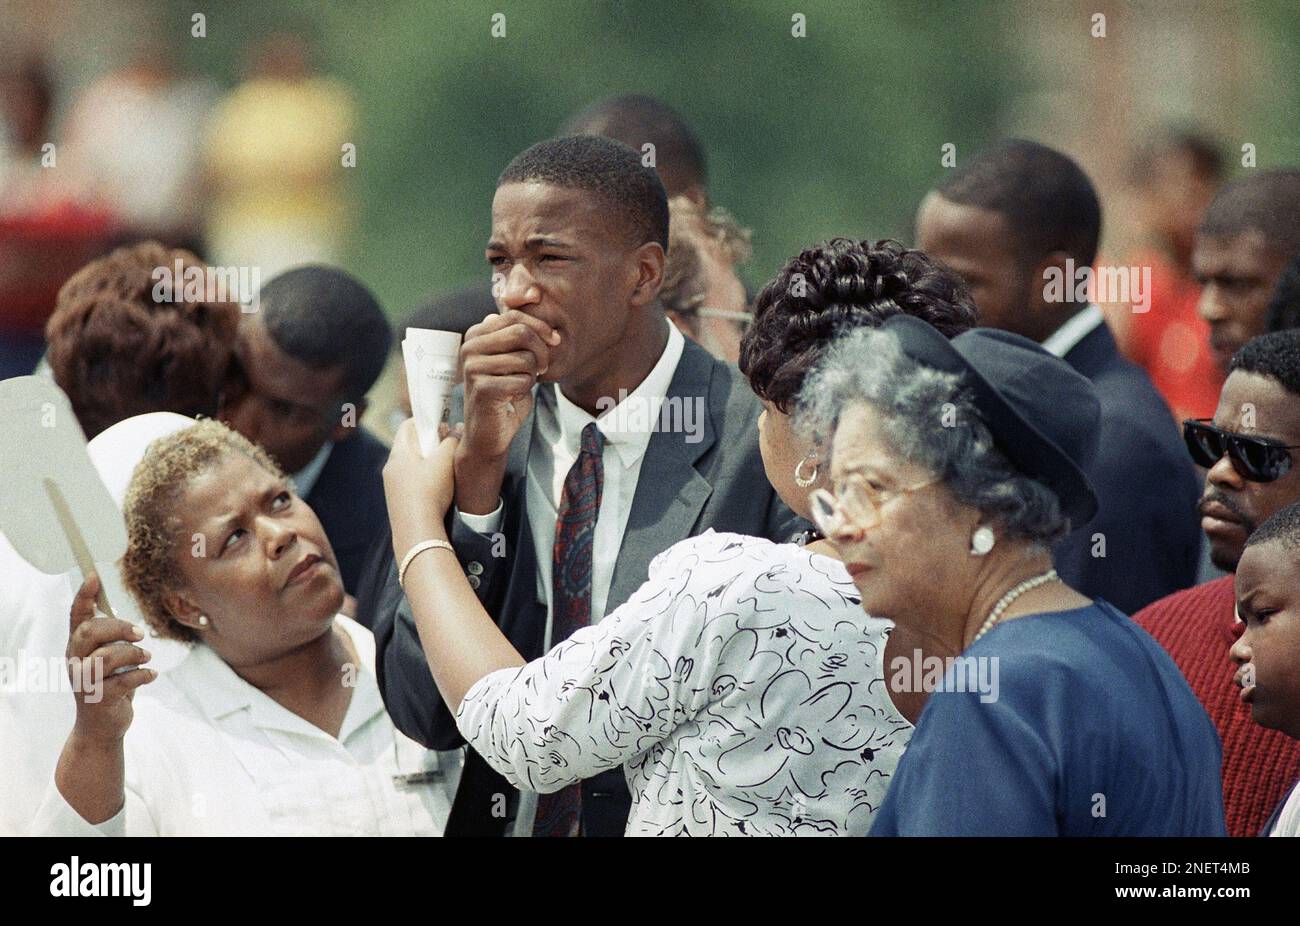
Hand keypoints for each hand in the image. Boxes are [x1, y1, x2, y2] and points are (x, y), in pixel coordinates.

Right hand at [65, 574, 154, 746]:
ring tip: (146, 658)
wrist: (101, 728)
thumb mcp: (107, 660)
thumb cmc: (107, 686)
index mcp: (78, 648)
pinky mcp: (99, 699)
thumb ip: (111, 641)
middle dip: (118, 627)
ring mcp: (84, 682)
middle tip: (140, 634)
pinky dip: (143, 675)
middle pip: (90, 632)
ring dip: (133, 654)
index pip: (76, 618)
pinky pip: (124, 681)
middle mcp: (75, 662)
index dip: (83, 597)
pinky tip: (151, 675)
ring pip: (106, 657)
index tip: (94, 577)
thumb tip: (129, 620)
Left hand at [384, 418, 460, 553]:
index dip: (425, 421)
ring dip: (427, 462)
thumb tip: (456, 430)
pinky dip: (423, 478)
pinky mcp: (397, 500)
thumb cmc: (430, 492)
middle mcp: (391, 467)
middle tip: (447, 446)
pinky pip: (410, 481)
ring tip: (445, 468)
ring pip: (410, 464)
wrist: (417, 531)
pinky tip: (437, 488)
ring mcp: (392, 485)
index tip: (442, 425)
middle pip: (409, 445)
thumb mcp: (445, 461)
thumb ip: (451, 441)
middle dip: (429, 442)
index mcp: (398, 453)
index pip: (408, 425)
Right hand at [455, 310, 559, 512]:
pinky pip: (522, 380)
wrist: (489, 433)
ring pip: (525, 358)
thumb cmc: (505, 393)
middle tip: (543, 366)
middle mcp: (470, 347)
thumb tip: (530, 297)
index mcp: (476, 334)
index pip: (515, 316)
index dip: (541, 327)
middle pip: (521, 332)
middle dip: (542, 350)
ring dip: (533, 374)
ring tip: (522, 383)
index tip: (555, 341)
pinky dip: (526, 389)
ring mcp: (472, 367)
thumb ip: (518, 334)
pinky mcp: (481, 388)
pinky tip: (513, 396)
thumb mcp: (513, 358)